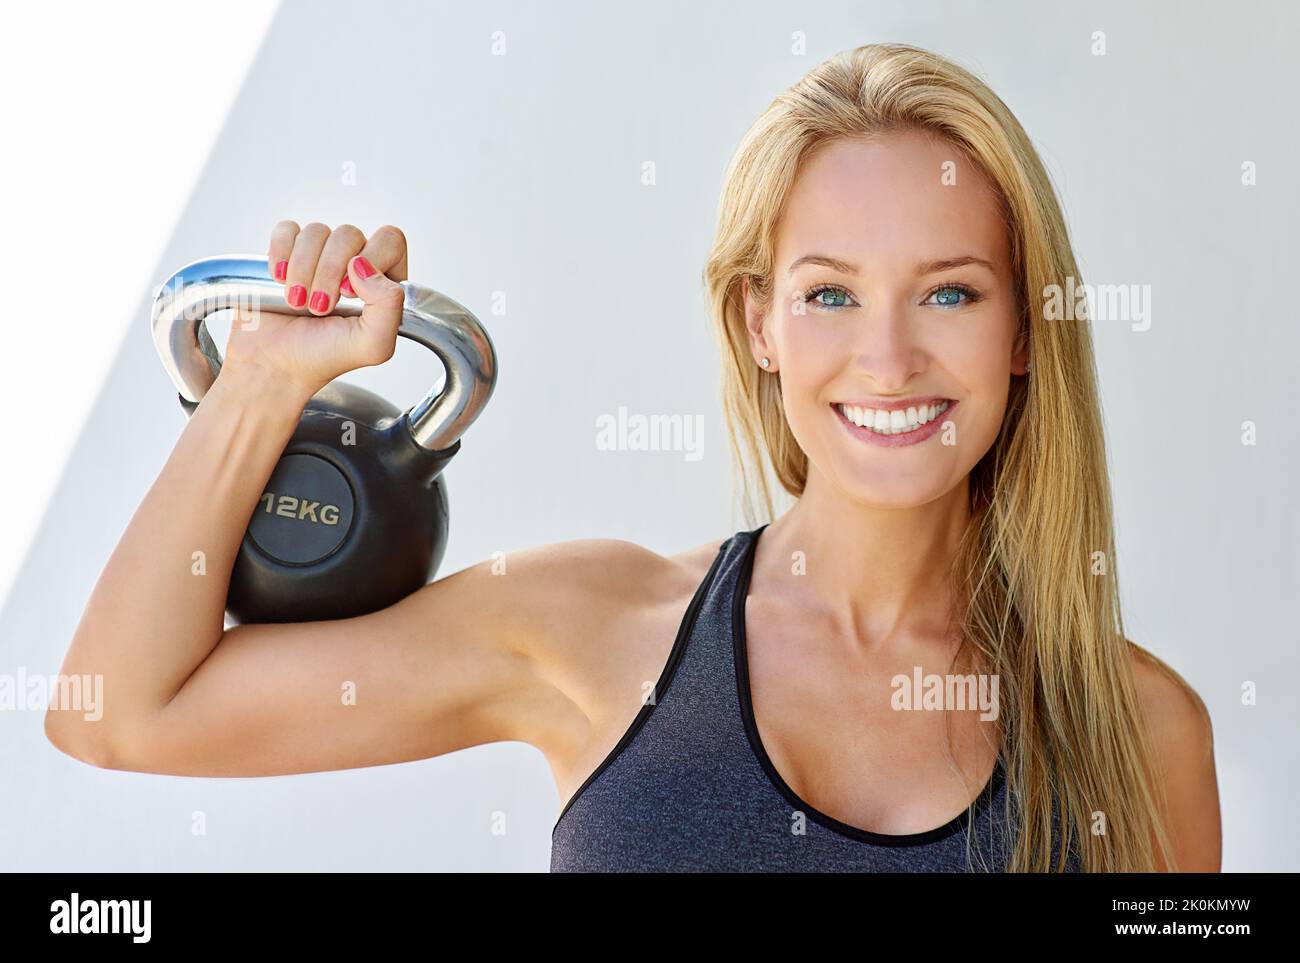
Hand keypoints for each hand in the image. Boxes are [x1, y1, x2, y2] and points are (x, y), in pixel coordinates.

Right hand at [223, 221, 409, 397]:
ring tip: (297, 303)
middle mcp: (354, 265)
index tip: (350, 295)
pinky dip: (280, 254)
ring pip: (316, 232)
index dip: (371, 260)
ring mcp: (319, 256)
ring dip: (303, 271)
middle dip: (329, 272)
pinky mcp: (286, 252)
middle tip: (319, 308)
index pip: (390, 241)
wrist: (274, 364)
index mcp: (383, 282)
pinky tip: (279, 280)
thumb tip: (362, 264)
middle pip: (349, 234)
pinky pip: (287, 229)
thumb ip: (389, 306)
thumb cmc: (324, 358)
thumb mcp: (373, 345)